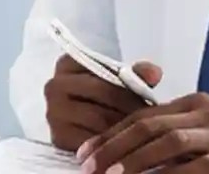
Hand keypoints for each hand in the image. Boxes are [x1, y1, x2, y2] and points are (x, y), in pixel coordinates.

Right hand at [45, 55, 163, 151]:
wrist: (78, 119)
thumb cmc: (100, 95)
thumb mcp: (115, 79)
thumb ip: (136, 74)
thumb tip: (154, 73)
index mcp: (67, 64)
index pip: (104, 70)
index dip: (131, 83)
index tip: (150, 97)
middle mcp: (55, 86)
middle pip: (104, 94)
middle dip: (132, 106)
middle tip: (154, 118)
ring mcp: (53, 112)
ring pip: (100, 119)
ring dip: (125, 125)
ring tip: (145, 130)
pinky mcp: (58, 137)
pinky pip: (92, 140)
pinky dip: (111, 143)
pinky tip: (127, 144)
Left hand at [76, 92, 208, 173]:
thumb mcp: (203, 128)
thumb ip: (169, 132)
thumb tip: (121, 152)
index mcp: (195, 103)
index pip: (143, 115)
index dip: (111, 134)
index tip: (86, 153)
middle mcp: (207, 115)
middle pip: (152, 127)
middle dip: (116, 148)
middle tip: (91, 168)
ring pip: (171, 144)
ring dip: (137, 162)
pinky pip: (196, 169)